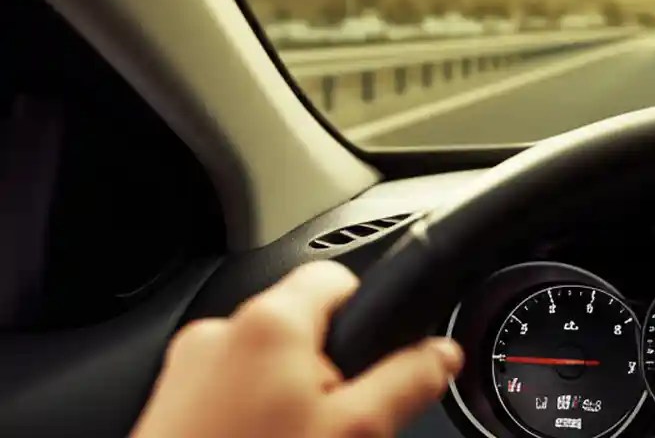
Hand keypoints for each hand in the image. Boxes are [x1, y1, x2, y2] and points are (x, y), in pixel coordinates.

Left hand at [131, 261, 463, 437]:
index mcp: (271, 321)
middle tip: (335, 423)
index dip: (368, 314)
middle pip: (302, 325)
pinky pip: (227, 390)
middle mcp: (220, 331)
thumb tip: (441, 354)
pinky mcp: (167, 404)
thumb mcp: (353, 434)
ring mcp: (186, 368)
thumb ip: (405, 382)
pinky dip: (248, 413)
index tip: (376, 357)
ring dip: (286, 394)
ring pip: (264, 362)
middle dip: (326, 368)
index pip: (339, 277)